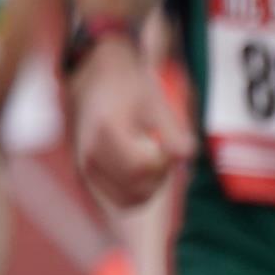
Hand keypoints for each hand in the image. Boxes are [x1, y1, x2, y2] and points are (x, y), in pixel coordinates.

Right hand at [70, 39, 194, 207]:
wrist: (96, 75)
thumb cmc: (128, 85)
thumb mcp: (154, 100)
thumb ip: (171, 130)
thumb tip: (187, 157)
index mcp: (105, 131)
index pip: (140, 166)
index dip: (163, 160)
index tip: (168, 142)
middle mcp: (90, 152)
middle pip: (136, 186)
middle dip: (159, 174)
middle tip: (162, 149)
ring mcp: (87, 166)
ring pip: (129, 199)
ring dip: (150, 187)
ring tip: (153, 159)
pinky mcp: (89, 174)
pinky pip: (119, 199)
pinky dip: (137, 193)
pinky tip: (144, 171)